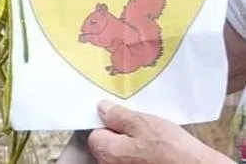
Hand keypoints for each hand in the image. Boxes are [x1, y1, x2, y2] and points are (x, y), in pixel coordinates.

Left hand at [88, 102, 226, 163]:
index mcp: (107, 152)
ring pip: (123, 153)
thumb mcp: (142, 123)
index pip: (94, 133)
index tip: (119, 115)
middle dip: (119, 133)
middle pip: (108, 144)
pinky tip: (157, 149)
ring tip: (151, 137)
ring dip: (132, 143)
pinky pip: (136, 160)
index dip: (107, 122)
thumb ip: (118, 115)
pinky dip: (142, 154)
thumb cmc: (171, 149)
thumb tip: (101, 108)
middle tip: (138, 124)